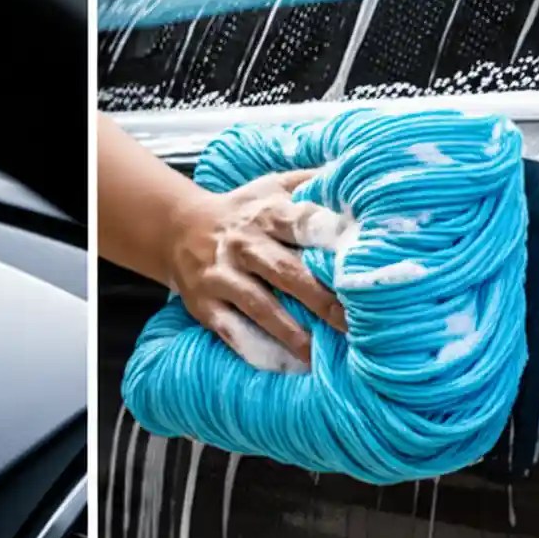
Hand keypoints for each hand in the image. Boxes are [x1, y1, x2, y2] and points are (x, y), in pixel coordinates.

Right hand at [165, 170, 348, 371]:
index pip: (302, 225)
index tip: (360, 262)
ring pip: (258, 306)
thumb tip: (360, 173)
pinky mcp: (204, 303)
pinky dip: (254, 348)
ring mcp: (221, 276)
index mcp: (267, 214)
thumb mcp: (273, 186)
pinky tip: (281, 365)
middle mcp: (244, 244)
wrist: (178, 228)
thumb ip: (313, 181)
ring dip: (290, 331)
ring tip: (318, 354)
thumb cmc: (242, 211)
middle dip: (320, 298)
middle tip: (352, 322)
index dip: (330, 243)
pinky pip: (230, 329)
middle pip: (286, 272)